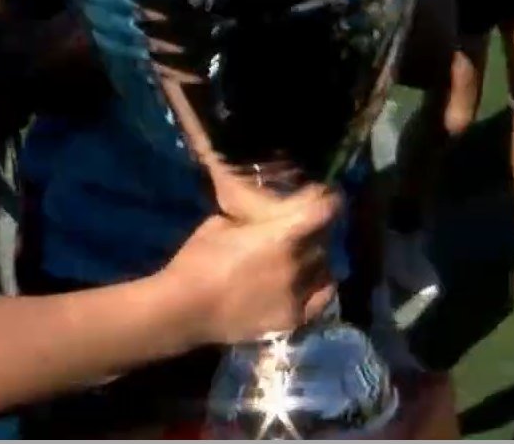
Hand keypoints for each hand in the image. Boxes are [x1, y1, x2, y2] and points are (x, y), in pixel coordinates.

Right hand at [167, 185, 338, 345]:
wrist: (183, 309)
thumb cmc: (197, 260)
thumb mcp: (223, 222)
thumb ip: (253, 217)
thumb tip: (265, 213)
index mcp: (282, 235)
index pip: (326, 209)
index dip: (329, 198)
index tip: (325, 194)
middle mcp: (298, 263)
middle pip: (323, 239)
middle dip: (315, 230)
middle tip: (301, 227)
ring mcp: (298, 294)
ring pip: (324, 267)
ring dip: (314, 258)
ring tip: (299, 257)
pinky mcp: (294, 319)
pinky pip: (320, 298)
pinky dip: (317, 286)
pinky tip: (305, 282)